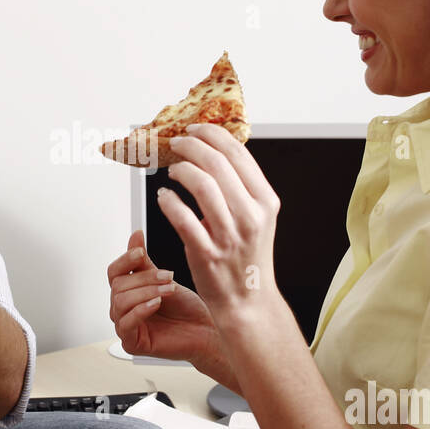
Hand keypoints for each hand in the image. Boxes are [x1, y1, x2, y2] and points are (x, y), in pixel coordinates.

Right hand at [106, 229, 221, 364]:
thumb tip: (135, 236)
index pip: (114, 272)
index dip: (125, 260)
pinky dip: (141, 310)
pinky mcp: (132, 343)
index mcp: (129, 292)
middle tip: (167, 276)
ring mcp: (126, 327)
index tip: (140, 252)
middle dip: (145, 278)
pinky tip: (157, 304)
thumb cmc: (189, 310)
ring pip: (120, 302)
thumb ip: (144, 262)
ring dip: (146, 292)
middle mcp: (124, 309)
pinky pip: (125, 324)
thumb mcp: (164, 279)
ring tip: (167, 290)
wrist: (206, 331)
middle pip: (118, 286)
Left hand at [157, 122, 282, 328]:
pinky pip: (182, 217)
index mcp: (265, 201)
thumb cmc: (248, 257)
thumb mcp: (256, 217)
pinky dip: (169, 201)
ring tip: (173, 171)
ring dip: (181, 170)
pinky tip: (164, 196)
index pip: (238, 154)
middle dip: (192, 146)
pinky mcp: (207, 252)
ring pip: (201, 185)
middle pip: (217, 163)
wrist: (248, 300)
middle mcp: (251, 215)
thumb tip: (214, 151)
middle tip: (177, 144)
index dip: (212, 135)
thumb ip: (241, 187)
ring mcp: (230, 235)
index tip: (195, 129)